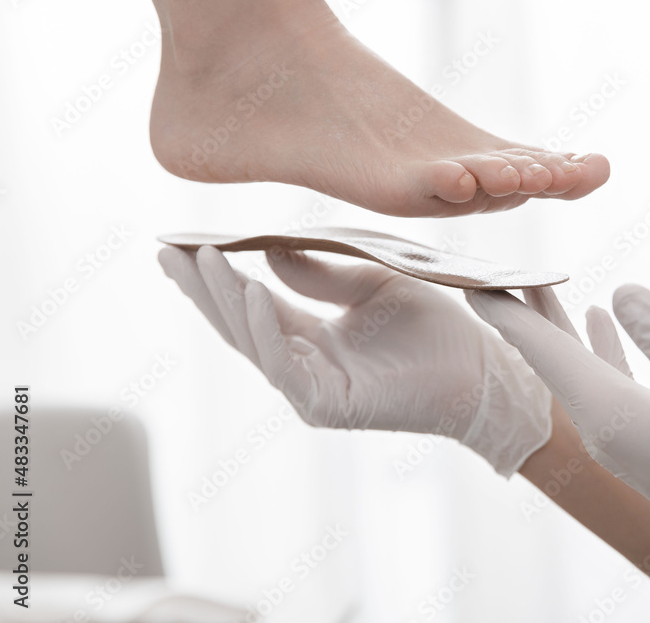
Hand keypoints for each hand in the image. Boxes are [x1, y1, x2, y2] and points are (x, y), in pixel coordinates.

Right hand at [158, 246, 551, 476]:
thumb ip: (320, 273)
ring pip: (254, 343)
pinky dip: (266, 329)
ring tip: (200, 259)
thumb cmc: (436, 327)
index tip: (186, 242)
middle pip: (240, 324)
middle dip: (203, 288)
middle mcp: (305, 365)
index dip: (219, 276)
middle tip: (167, 250)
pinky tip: (252, 293)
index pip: (252, 304)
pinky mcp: (330, 406)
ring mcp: (313, 390)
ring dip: (225, 300)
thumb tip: (268, 247)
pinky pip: (286, 366)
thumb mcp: (371, 283)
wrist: (482, 366)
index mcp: (312, 338)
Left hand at [467, 285, 649, 621]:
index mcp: (607, 410)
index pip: (542, 350)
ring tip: (537, 286)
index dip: (507, 311)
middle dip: (520, 312)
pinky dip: (595, 344)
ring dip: (553, 324)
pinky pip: (603, 377)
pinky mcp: (641, 435)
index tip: (471, 278)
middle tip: (492, 269)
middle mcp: (601, 422)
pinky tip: (602, 319)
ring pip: (572, 364)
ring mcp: (619, 431)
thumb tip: (620, 292)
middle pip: (546, 356)